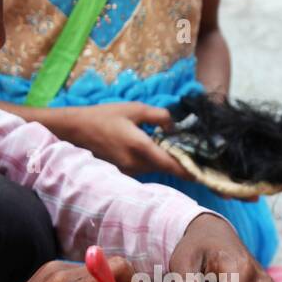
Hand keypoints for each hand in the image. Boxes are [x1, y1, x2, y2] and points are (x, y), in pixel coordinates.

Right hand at [50, 103, 191, 179]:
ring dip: (165, 160)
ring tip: (175, 147)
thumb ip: (158, 116)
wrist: (74, 130)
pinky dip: (152, 160)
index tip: (206, 173)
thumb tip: (175, 126)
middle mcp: (136, 164)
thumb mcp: (134, 109)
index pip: (172, 165)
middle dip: (180, 162)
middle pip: (166, 168)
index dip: (190, 170)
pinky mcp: (123, 171)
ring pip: (155, 168)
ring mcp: (129, 171)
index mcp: (140, 148)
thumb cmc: (103, 116)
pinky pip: (144, 167)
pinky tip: (153, 148)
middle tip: (195, 153)